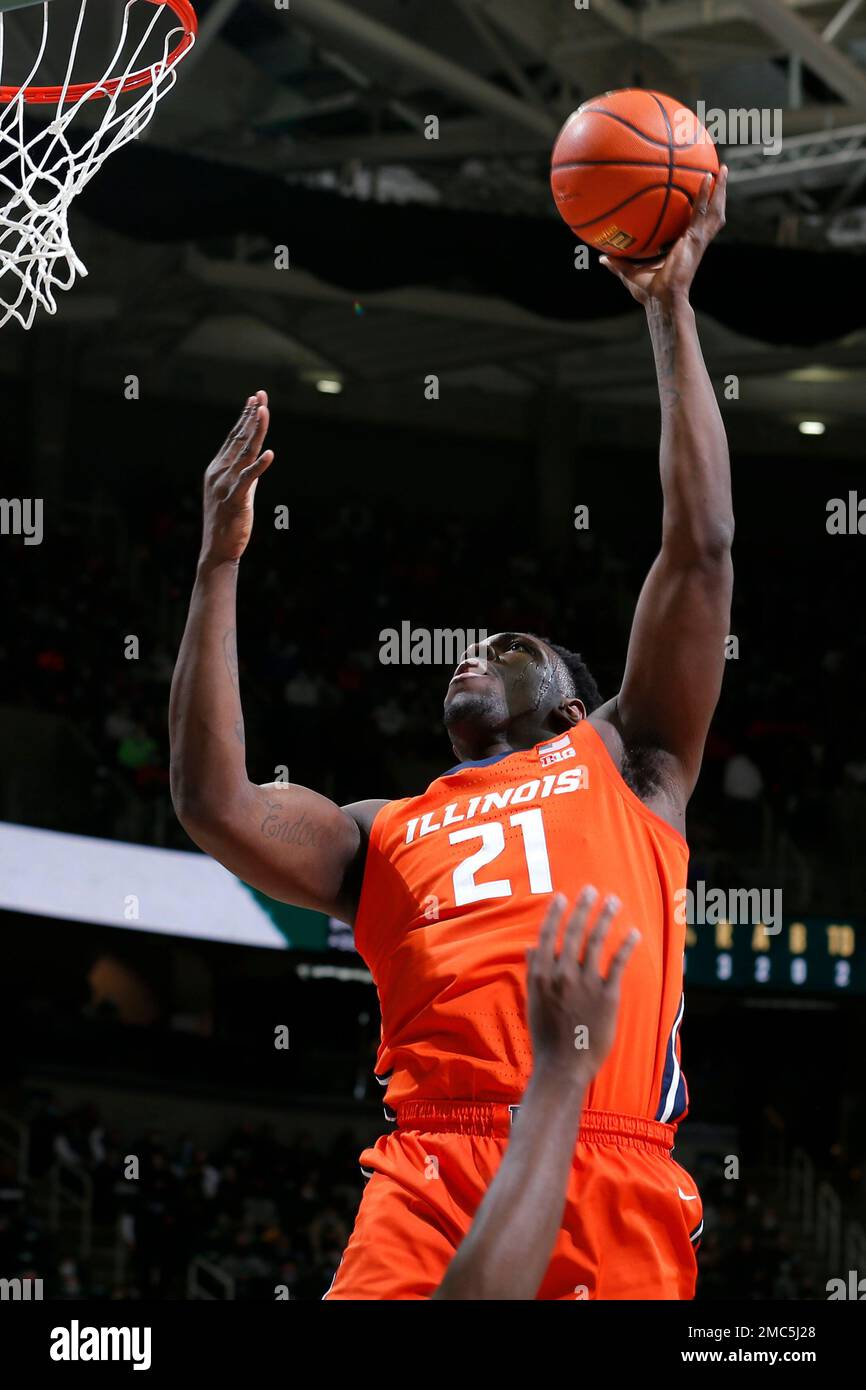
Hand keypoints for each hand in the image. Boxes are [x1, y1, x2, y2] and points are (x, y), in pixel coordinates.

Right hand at [200, 390, 273, 564]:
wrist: (218, 549)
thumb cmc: (229, 522)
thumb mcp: (239, 492)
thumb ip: (247, 474)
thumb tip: (260, 457)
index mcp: (217, 469)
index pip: (233, 438)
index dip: (244, 418)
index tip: (254, 399)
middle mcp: (219, 472)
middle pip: (238, 439)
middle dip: (250, 416)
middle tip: (261, 395)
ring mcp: (225, 485)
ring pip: (244, 452)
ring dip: (255, 431)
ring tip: (264, 411)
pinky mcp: (234, 499)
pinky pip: (248, 479)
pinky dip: (259, 466)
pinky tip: (269, 453)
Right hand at [526, 888, 639, 1087]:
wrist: (564, 1066)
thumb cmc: (547, 1035)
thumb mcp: (533, 1001)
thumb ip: (534, 972)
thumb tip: (532, 947)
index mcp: (541, 975)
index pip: (548, 935)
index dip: (556, 914)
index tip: (562, 896)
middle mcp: (562, 975)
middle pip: (573, 933)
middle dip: (583, 908)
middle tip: (591, 890)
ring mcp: (585, 984)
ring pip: (596, 942)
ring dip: (605, 918)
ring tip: (613, 902)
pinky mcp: (607, 996)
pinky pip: (617, 964)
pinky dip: (626, 946)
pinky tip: (633, 933)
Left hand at [599, 164, 726, 307]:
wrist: (662, 300)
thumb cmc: (649, 292)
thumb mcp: (630, 273)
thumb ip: (618, 263)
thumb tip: (602, 258)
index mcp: (682, 246)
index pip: (693, 222)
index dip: (699, 208)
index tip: (698, 193)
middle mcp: (693, 240)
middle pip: (710, 212)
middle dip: (717, 193)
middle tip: (719, 172)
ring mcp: (697, 240)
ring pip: (714, 210)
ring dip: (720, 190)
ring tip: (723, 168)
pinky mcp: (696, 240)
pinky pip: (703, 213)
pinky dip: (707, 195)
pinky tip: (708, 178)